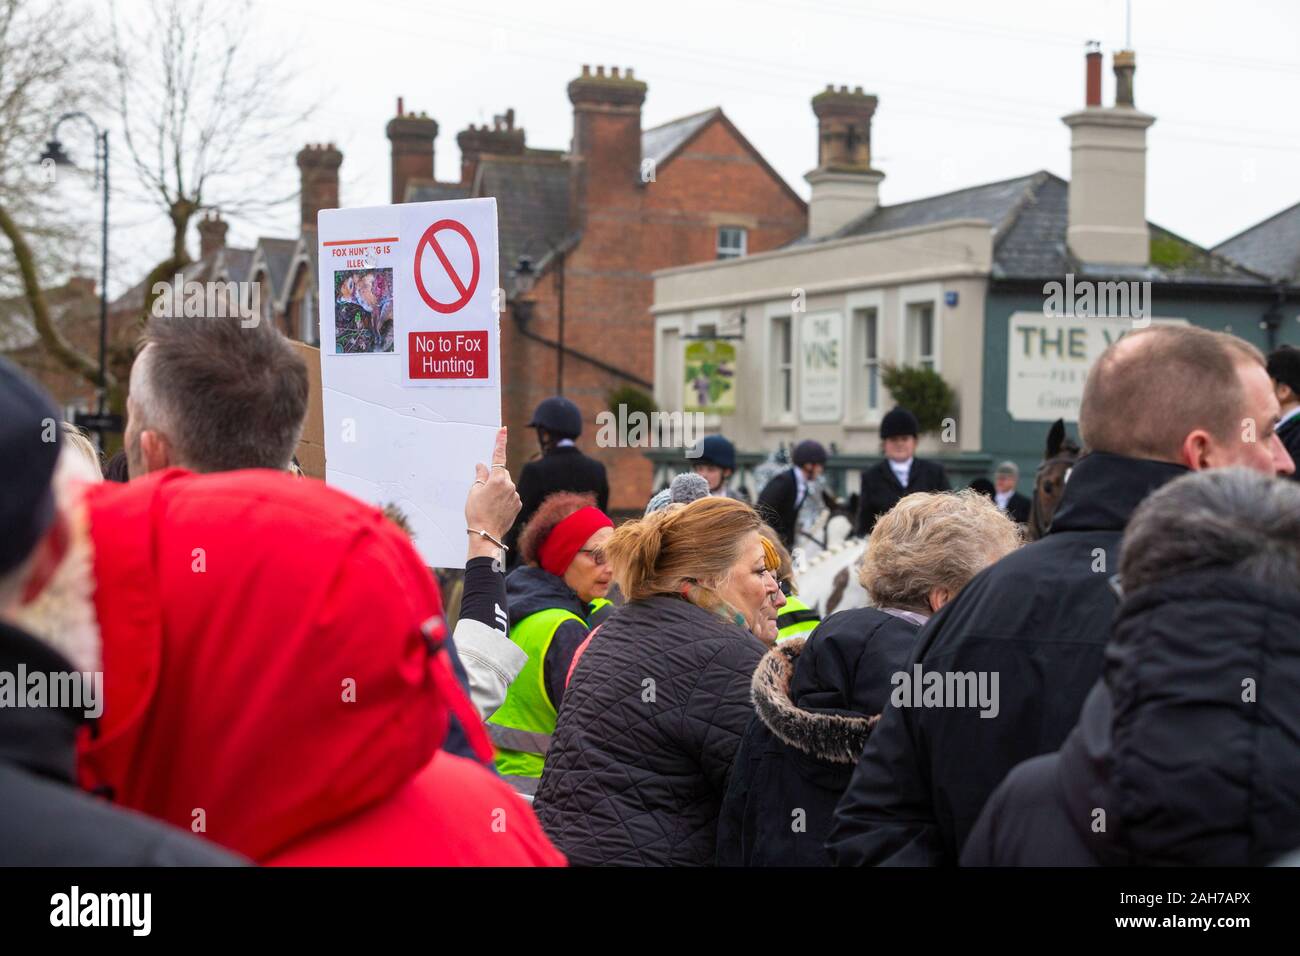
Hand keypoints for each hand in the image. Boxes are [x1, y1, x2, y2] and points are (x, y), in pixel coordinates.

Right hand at [465, 427, 519, 560]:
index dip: (500, 442)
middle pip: (502, 474)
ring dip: (500, 489)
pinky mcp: (518, 504)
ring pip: (507, 486)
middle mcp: (509, 485)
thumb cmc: (476, 512)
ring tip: (490, 504)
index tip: (503, 430)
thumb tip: (482, 466)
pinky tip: (497, 508)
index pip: (498, 456)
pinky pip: (511, 496)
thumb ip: (480, 476)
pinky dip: (505, 498)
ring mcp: (515, 495)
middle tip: (484, 492)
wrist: (486, 532)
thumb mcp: (474, 491)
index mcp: (497, 479)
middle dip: (495, 478)